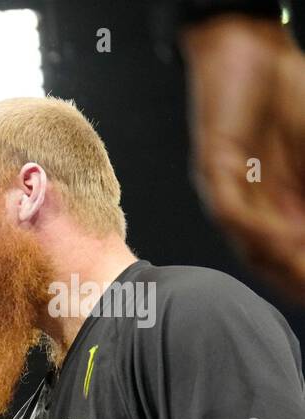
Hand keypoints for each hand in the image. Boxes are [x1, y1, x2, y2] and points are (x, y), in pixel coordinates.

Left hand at [184, 16, 304, 301]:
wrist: (253, 52)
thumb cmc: (284, 92)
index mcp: (276, 200)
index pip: (287, 250)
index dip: (300, 271)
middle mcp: (249, 202)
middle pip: (266, 254)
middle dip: (292, 275)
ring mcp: (228, 189)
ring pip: (248, 240)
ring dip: (279, 258)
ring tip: (303, 272)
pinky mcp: (213, 171)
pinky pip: (233, 210)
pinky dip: (260, 227)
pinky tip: (284, 237)